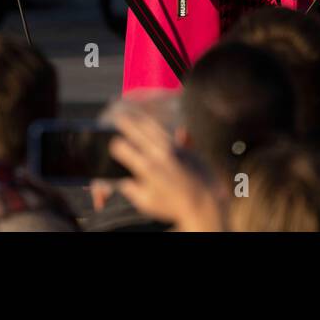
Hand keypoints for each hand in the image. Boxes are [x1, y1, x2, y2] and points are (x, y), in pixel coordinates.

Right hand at [109, 110, 222, 230]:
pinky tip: (153, 120)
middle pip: (136, 131)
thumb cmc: (174, 207)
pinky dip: (157, 124)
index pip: (123, 148)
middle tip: (118, 117)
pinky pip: (167, 130)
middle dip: (125, 123)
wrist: (205, 202)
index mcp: (146, 167)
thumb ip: (131, 190)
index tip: (114, 145)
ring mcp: (173, 147)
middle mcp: (158, 153)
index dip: (116, 146)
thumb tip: (122, 182)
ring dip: (140, 118)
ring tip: (133, 112)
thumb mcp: (147, 204)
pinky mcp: (184, 146)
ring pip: (152, 126)